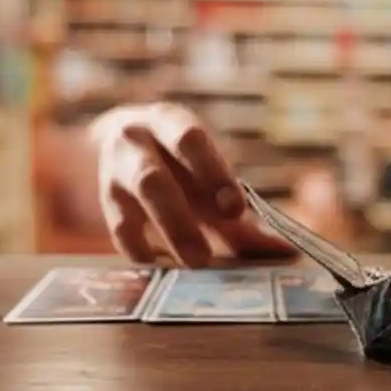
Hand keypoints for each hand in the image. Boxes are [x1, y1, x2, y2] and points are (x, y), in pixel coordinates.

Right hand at [93, 104, 295, 265]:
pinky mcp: (102, 201)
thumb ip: (240, 215)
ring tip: (195, 262)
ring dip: (168, 232)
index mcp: (170, 123)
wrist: (114, 146)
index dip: (213, 173)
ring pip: (135, 201)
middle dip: (179, 217)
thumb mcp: (204, 176)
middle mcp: (136, 141)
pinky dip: (140, 249)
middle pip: (153, 179)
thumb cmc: (177, 165)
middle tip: (205, 256)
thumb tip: (288, 252)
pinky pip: (119, 229)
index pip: (189, 140)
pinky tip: (163, 267)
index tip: (236, 209)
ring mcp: (114, 171)